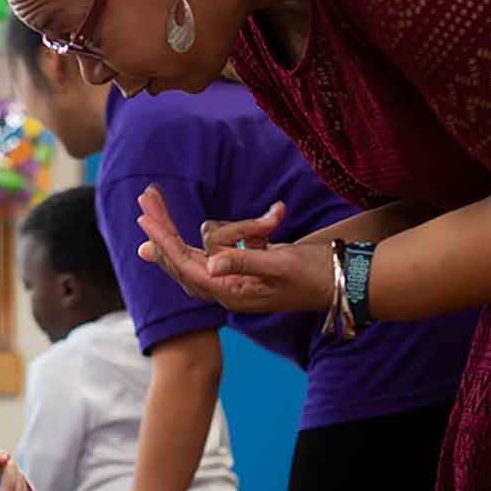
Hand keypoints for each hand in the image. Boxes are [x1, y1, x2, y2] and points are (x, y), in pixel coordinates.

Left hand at [135, 184, 334, 312]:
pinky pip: (234, 238)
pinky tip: (278, 217)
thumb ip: (245, 263)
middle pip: (185, 254)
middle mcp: (227, 288)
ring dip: (244, 227)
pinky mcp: (247, 262)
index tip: (144, 217)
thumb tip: (210, 266)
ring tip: (277, 222)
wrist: (346, 281)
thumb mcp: (282, 266)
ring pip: (213, 242)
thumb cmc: (317, 275)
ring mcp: (236, 276)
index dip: (164, 240)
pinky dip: (254, 226)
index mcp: (230, 294)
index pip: (186, 264)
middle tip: (146, 196)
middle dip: (168, 226)